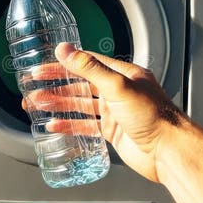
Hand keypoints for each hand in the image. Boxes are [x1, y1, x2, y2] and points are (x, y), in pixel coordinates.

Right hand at [26, 42, 183, 183]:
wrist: (168, 151)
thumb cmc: (153, 117)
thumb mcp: (118, 86)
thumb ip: (90, 68)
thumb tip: (68, 50)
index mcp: (124, 75)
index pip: (89, 63)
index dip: (65, 63)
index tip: (45, 64)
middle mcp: (120, 92)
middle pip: (81, 85)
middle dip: (57, 86)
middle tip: (34, 86)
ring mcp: (116, 113)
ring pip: (81, 106)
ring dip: (59, 104)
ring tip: (37, 104)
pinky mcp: (114, 132)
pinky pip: (87, 126)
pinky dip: (70, 125)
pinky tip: (55, 124)